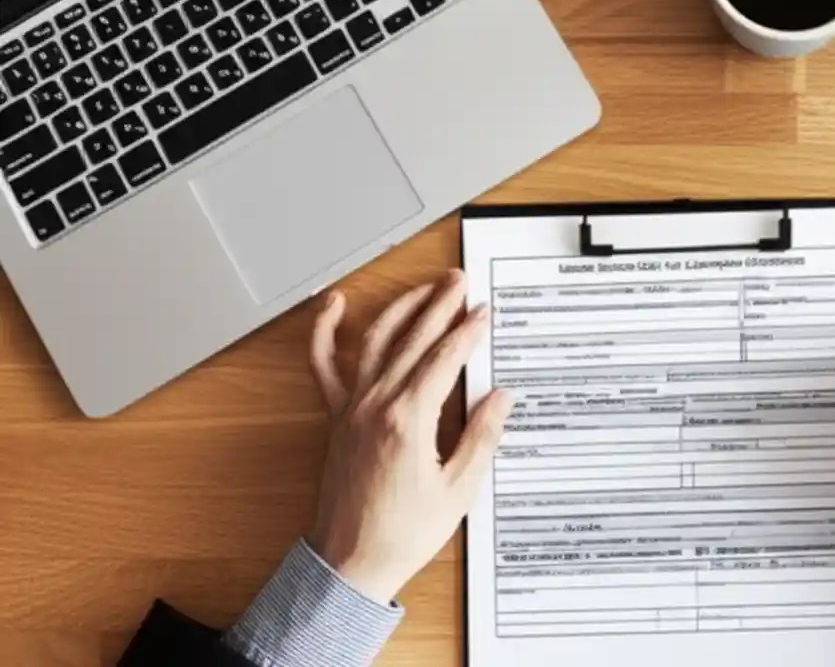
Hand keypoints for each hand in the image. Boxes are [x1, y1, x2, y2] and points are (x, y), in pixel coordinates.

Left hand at [305, 271, 511, 602]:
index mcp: (408, 421)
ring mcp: (351, 408)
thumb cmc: (403, 533)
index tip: (484, 313)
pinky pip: (323, 365)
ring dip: (401, 308)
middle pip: (412, 340)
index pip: (444, 359)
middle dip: (440, 306)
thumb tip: (500, 398)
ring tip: (425, 288)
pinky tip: (334, 305)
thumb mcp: (459, 490)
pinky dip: (325, 331)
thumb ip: (481, 437)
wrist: (351, 562)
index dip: (467, 332)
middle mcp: (375, 405)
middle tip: (461, 283)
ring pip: (375, 340)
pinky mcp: (336, 417)